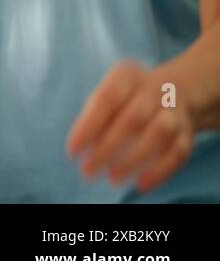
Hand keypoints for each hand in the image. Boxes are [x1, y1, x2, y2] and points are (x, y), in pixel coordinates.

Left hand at [67, 60, 194, 192]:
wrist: (174, 89)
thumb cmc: (125, 96)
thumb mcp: (107, 94)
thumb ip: (93, 117)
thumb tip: (80, 149)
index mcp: (127, 76)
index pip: (108, 98)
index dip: (89, 125)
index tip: (73, 151)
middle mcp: (154, 90)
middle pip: (133, 118)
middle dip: (108, 147)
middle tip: (88, 170)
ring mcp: (173, 110)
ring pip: (159, 133)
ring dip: (135, 159)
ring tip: (113, 178)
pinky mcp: (187, 132)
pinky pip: (178, 152)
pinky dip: (160, 170)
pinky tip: (141, 183)